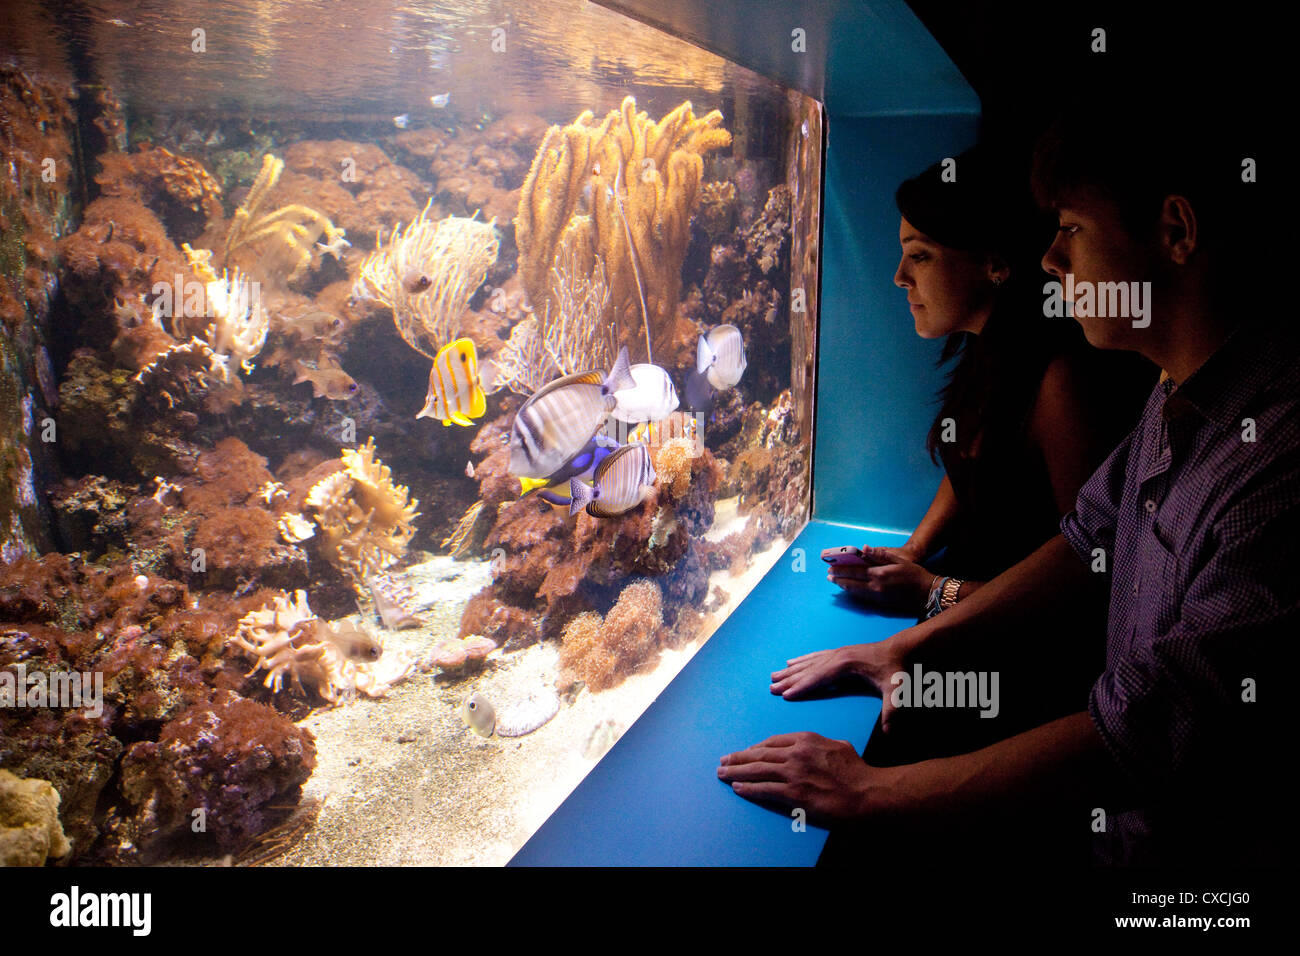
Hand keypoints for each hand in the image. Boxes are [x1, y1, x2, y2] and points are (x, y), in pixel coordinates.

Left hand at [718, 732, 889, 824]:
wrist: (867, 792)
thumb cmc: (857, 771)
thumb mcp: (837, 746)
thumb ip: (818, 744)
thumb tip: (810, 747)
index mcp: (805, 739)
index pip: (771, 742)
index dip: (754, 748)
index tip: (744, 752)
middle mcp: (796, 753)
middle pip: (759, 754)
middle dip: (738, 758)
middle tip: (723, 760)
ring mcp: (794, 773)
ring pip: (757, 770)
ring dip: (736, 772)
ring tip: (722, 773)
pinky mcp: (794, 793)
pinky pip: (764, 789)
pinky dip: (748, 788)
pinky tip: (737, 788)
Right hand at [771, 639, 906, 730]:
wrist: (901, 648)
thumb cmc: (897, 670)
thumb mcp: (897, 691)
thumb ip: (893, 711)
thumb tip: (889, 732)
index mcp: (846, 665)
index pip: (819, 678)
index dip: (802, 687)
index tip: (786, 696)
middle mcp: (837, 656)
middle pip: (808, 670)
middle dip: (789, 680)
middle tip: (771, 689)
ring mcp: (837, 652)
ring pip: (808, 662)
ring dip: (790, 670)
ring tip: (773, 676)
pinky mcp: (839, 652)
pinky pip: (814, 657)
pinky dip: (800, 660)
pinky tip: (790, 662)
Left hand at [828, 546, 934, 613]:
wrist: (926, 593)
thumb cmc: (914, 573)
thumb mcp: (899, 559)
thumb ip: (880, 554)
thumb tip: (864, 548)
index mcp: (879, 574)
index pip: (854, 571)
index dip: (841, 570)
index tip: (830, 568)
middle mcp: (876, 587)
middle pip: (852, 583)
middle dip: (839, 579)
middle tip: (829, 577)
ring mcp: (878, 597)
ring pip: (856, 592)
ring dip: (845, 587)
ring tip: (836, 583)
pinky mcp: (881, 603)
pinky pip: (863, 597)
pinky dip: (854, 593)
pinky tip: (850, 590)